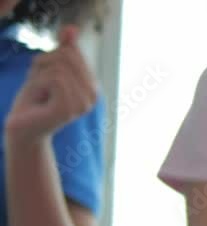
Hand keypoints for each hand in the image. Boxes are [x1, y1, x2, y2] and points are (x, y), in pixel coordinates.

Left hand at [4, 26, 97, 143]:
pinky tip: (40, 100)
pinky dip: (40, 84)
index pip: (72, 51)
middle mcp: (93, 96)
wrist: (23, 126)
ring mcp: (83, 104)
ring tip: (40, 93)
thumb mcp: (49, 68)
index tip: (45, 77)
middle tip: (40, 85)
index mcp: (92, 86)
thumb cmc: (35, 98)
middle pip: (66, 56)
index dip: (50, 57)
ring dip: (40, 76)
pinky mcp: (69, 109)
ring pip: (59, 67)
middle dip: (45, 64)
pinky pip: (55, 79)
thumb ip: (63, 48)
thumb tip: (72, 28)